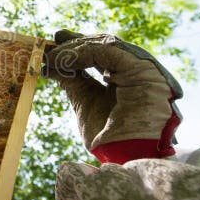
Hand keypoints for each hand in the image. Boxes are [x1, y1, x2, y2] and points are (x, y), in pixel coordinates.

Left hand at [44, 31, 181, 163]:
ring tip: (52, 57)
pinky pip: (110, 50)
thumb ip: (73, 81)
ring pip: (107, 45)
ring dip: (75, 49)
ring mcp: (147, 69)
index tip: (56, 41)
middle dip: (77, 42)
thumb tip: (52, 63)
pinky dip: (83, 52)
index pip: (104, 54)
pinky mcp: (146, 69)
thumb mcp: (85, 102)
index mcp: (132, 79)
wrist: (124, 159)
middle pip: (107, 46)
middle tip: (53, 40)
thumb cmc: (109, 138)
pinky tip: (63, 59)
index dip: (80, 47)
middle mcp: (142, 72)